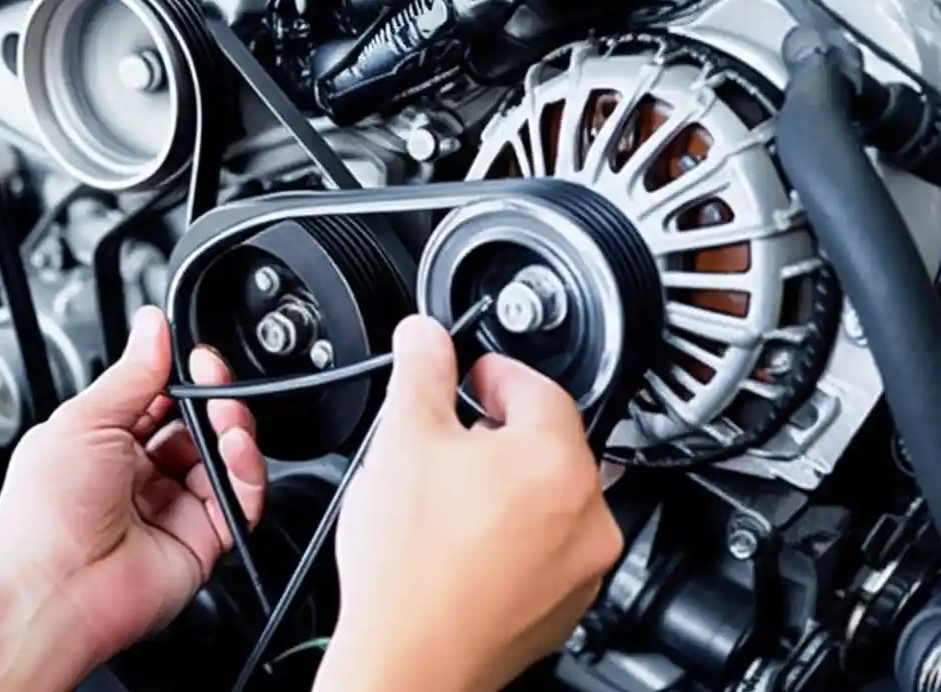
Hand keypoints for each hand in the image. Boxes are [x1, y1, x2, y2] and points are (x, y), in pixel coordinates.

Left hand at [0, 307, 265, 670]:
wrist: (52, 588)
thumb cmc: (44, 516)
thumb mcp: (85, 419)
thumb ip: (132, 372)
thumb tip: (152, 326)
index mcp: (105, 444)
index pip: (160, 398)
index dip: (183, 374)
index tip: (196, 354)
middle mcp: (141, 476)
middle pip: (199, 426)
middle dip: (214, 398)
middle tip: (215, 380)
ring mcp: (173, 508)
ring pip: (224, 459)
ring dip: (234, 430)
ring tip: (226, 417)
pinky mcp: (202, 542)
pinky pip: (240, 501)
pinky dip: (248, 473)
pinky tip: (236, 450)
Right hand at [315, 316, 622, 690]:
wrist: (410, 662)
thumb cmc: (410, 566)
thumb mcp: (403, 440)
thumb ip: (421, 371)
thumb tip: (425, 334)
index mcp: (558, 462)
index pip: (538, 386)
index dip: (493, 373)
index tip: (468, 377)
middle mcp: (589, 515)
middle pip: (545, 443)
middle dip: (495, 433)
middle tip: (445, 441)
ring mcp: (582, 567)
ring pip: (546, 498)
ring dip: (504, 485)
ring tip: (447, 499)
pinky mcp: (565, 607)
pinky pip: (546, 549)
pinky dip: (512, 536)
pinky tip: (462, 545)